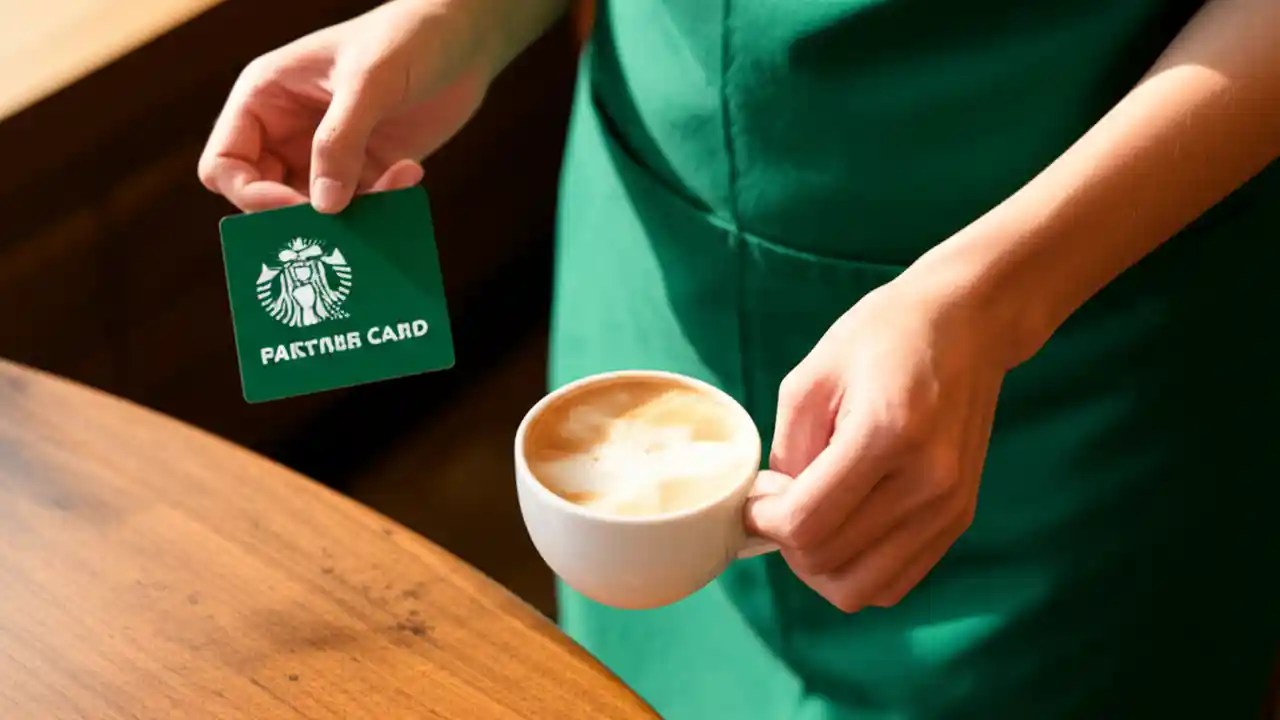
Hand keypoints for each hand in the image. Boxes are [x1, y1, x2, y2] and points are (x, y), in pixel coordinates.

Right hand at [198, 0, 492, 212]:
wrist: (463, 39)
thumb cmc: (407, 39)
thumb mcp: (369, 82)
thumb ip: (341, 141)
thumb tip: (324, 205)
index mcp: (266, 98)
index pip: (225, 163)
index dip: (250, 194)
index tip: (296, 206)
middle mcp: (287, 131)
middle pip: (264, 198)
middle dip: (298, 217)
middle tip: (341, 220)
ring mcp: (327, 154)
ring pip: (314, 211)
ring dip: (349, 216)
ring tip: (389, 187)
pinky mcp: (367, 170)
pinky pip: (360, 208)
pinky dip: (382, 204)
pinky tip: (410, 172)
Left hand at [745, 273, 1009, 611]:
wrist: (967, 323)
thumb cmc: (883, 337)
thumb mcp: (811, 378)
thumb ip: (787, 452)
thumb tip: (773, 509)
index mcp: (886, 435)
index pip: (805, 524)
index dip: (762, 521)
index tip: (755, 495)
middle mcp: (926, 482)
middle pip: (829, 563)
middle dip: (785, 543)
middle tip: (780, 501)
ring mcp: (948, 507)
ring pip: (863, 589)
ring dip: (819, 568)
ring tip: (810, 519)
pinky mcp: (958, 519)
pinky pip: (895, 583)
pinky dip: (856, 570)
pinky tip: (842, 528)